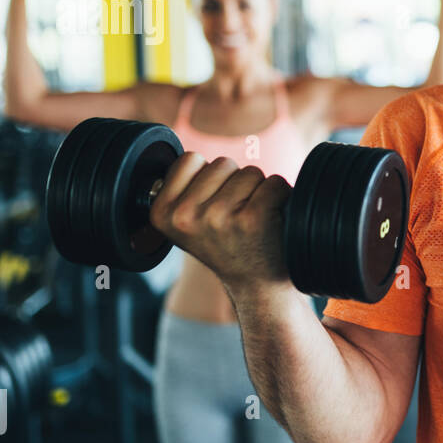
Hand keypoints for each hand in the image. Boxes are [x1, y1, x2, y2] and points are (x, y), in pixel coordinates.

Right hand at [148, 154, 292, 291]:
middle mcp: (186, 216)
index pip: (189, 159)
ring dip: (257, 191)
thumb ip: (183, 189)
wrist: (256, 285)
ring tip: (252, 222)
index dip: (209, 177)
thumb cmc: (226, 246)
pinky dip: (280, 197)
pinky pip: (274, 182)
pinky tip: (271, 221)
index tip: (213, 206)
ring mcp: (219, 217)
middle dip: (235, 184)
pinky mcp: (253, 218)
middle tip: (236, 218)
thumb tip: (190, 157)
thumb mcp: (187, 222)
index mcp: (162, 213)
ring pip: (250, 172)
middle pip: (222, 163)